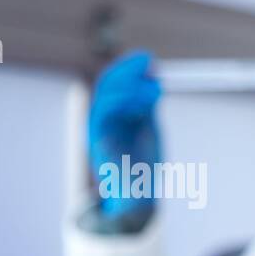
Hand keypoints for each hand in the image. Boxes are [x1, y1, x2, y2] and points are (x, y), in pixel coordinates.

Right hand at [87, 50, 161, 230]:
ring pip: (105, 95)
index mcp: (115, 113)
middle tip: (151, 63)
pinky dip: (123, 103)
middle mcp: (103, 117)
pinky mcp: (97, 141)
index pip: (117, 81)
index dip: (130, 67)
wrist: (137, 196)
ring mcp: (98, 128)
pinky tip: (145, 104)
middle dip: (129, 69)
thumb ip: (148, 106)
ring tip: (156, 90)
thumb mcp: (149, 128)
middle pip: (108, 83)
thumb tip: (154, 77)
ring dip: (131, 86)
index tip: (151, 60)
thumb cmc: (144, 165)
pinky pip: (103, 114)